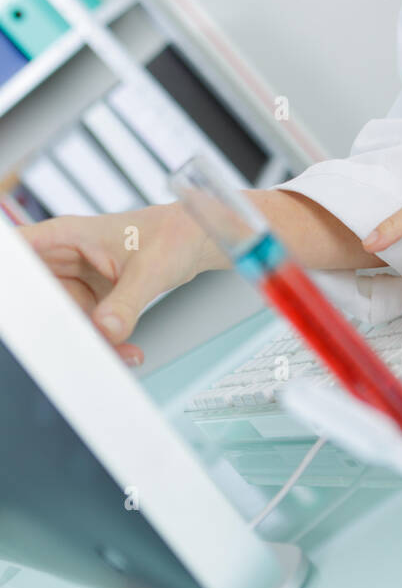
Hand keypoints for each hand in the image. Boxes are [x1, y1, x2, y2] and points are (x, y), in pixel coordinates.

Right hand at [18, 201, 227, 363]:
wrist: (196, 242)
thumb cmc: (174, 234)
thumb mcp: (151, 269)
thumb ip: (127, 301)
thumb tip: (106, 329)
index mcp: (66, 236)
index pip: (20, 250)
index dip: (11, 276)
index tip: (16, 306)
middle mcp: (64, 259)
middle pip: (34, 295)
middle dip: (48, 325)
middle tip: (70, 347)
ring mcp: (74, 282)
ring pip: (58, 319)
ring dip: (84, 342)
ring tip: (119, 353)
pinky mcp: (88, 301)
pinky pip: (82, 328)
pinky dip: (102, 344)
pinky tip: (126, 351)